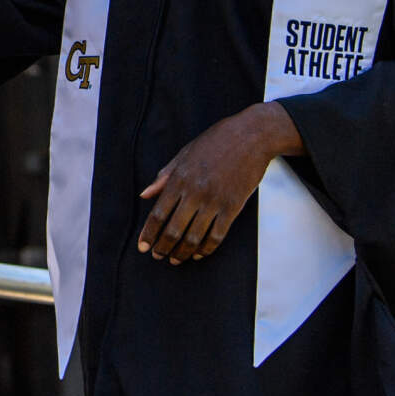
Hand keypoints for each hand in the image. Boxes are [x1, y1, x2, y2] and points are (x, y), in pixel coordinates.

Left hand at [136, 102, 304, 264]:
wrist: (252, 136)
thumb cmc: (215, 142)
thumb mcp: (184, 154)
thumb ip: (164, 177)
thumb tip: (144, 195)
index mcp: (179, 178)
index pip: (158, 214)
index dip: (148, 234)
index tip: (143, 247)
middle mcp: (195, 192)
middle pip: (173, 230)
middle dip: (162, 247)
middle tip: (157, 256)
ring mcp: (215, 201)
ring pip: (194, 237)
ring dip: (182, 253)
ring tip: (175, 259)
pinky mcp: (233, 207)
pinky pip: (217, 235)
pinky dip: (206, 249)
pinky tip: (199, 254)